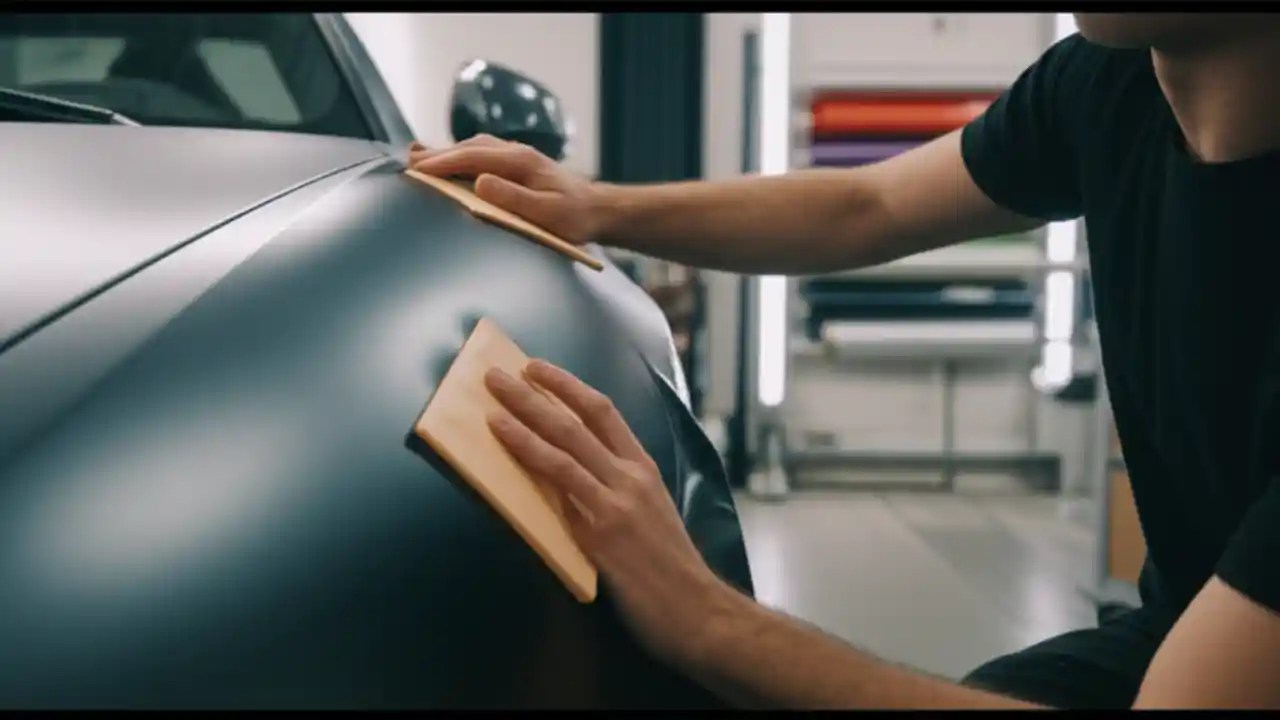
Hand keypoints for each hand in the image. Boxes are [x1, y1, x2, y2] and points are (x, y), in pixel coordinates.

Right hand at [408, 137, 607, 244]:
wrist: (599, 210)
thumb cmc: (574, 217)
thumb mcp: (547, 213)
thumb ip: (514, 198)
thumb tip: (480, 182)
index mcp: (520, 162)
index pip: (472, 156)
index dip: (442, 162)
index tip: (417, 170)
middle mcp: (516, 152)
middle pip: (468, 147)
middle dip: (437, 154)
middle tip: (407, 164)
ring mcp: (516, 156)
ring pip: (473, 148)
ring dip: (446, 153)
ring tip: (419, 159)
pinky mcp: (517, 164)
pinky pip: (481, 154)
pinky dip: (460, 156)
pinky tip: (449, 161)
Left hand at [483, 359, 739, 668]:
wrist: (696, 611)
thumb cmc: (670, 575)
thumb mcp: (647, 520)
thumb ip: (612, 497)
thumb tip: (565, 484)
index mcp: (645, 470)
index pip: (605, 413)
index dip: (569, 387)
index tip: (539, 370)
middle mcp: (632, 475)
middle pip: (579, 417)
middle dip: (536, 390)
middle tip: (499, 372)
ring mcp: (617, 498)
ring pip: (565, 438)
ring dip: (524, 409)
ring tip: (493, 391)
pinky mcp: (602, 526)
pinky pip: (559, 476)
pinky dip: (527, 448)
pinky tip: (503, 434)